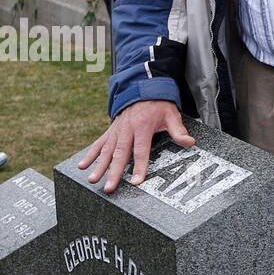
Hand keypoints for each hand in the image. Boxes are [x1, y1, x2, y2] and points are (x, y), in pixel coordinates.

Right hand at [77, 101, 194, 194]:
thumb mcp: (171, 114)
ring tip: (92, 180)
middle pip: (120, 154)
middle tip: (108, 188)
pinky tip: (82, 166)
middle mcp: (126, 130)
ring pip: (106, 151)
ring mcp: (116, 130)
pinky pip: (99, 143)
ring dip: (98, 166)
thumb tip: (190, 143)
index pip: (141, 151)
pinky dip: (90, 155)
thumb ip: (178, 130)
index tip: (136, 182)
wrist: (143, 86)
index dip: (139, 167)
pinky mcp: (110, 130)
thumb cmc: (158, 103)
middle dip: (113, 172)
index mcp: (142, 127)